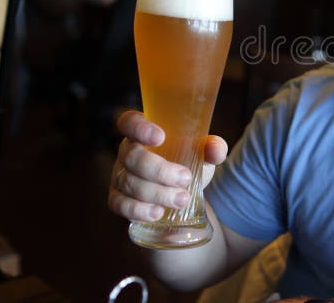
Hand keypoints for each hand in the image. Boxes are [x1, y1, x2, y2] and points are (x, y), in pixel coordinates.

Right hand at [107, 111, 227, 221]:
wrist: (185, 190)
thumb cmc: (189, 161)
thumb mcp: (203, 153)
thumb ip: (212, 147)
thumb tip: (215, 149)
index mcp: (143, 132)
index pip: (130, 122)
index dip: (139, 128)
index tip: (161, 138)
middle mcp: (127, 151)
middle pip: (132, 157)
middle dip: (159, 171)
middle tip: (186, 179)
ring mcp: (119, 175)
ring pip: (129, 182)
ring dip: (157, 193)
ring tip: (182, 199)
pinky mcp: (118, 198)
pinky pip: (120, 204)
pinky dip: (138, 210)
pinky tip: (157, 212)